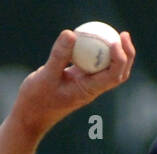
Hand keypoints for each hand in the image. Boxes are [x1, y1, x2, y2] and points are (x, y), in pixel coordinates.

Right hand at [12, 29, 134, 138]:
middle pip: (119, 73)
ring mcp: (86, 84)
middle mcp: (92, 88)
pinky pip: (92, 64)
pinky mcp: (78, 79)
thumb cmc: (37, 101)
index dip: (121, 57)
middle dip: (126, 54)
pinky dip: (95, 51)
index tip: (115, 40)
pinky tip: (89, 37)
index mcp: (89, 90)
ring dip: (115, 53)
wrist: (30, 116)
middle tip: (123, 34)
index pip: (114, 75)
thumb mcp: (46, 76)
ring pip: (108, 69)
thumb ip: (59, 56)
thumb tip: (71, 34)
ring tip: (112, 34)